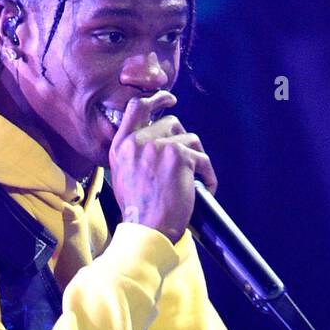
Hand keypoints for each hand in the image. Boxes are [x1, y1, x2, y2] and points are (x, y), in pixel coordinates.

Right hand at [108, 90, 217, 244]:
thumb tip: (157, 141)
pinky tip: (204, 189)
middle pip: (171, 123)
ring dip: (197, 158)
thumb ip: (135, 153)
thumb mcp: (124, 176)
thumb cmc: (138, 211)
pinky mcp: (179, 157)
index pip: (137, 108)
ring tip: (194, 179)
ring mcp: (159, 146)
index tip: (169, 99)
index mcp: (122, 146)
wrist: (146, 229)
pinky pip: (203, 159)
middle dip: (183, 140)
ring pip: (190, 139)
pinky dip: (208, 176)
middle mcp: (138, 142)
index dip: (156, 99)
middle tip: (188, 160)